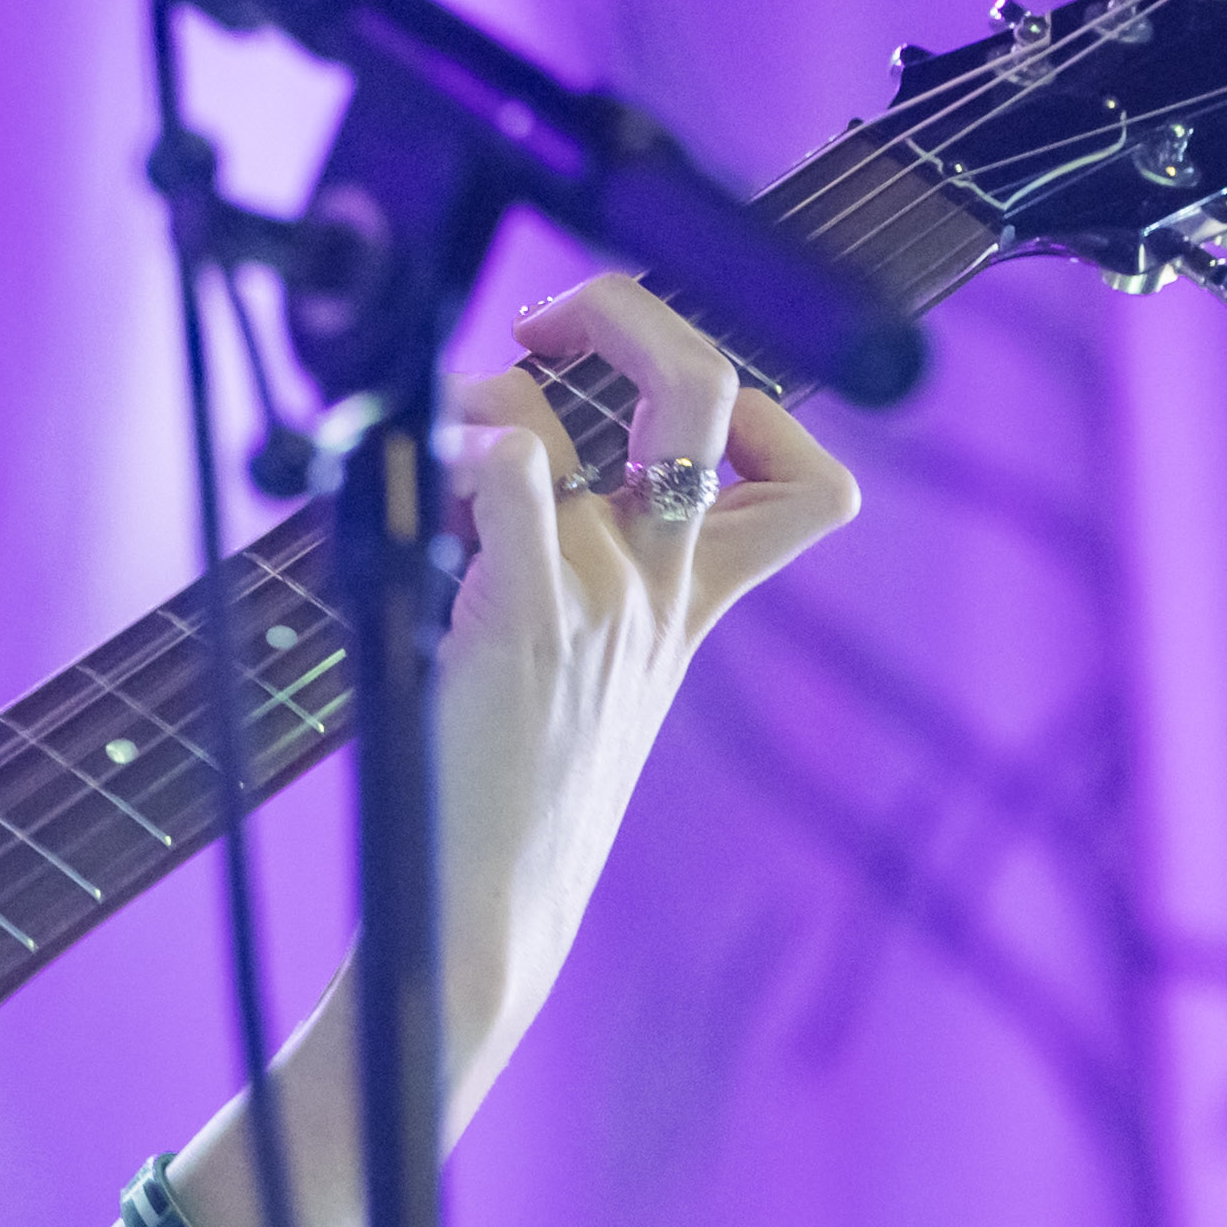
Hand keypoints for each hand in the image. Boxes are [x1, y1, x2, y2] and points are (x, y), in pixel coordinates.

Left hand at [415, 274, 862, 1107]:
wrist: (486, 916)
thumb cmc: (512, 797)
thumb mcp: (595, 681)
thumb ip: (590, 585)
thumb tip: (515, 472)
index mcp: (694, 603)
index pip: (809, 480)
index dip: (756, 401)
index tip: (641, 385)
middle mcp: (662, 590)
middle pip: (716, 387)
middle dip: (629, 310)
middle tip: (543, 324)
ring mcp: (602, 603)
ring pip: (568, 421)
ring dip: (484, 390)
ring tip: (429, 436)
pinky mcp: (524, 625)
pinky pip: (513, 480)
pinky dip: (462, 444)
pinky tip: (417, 477)